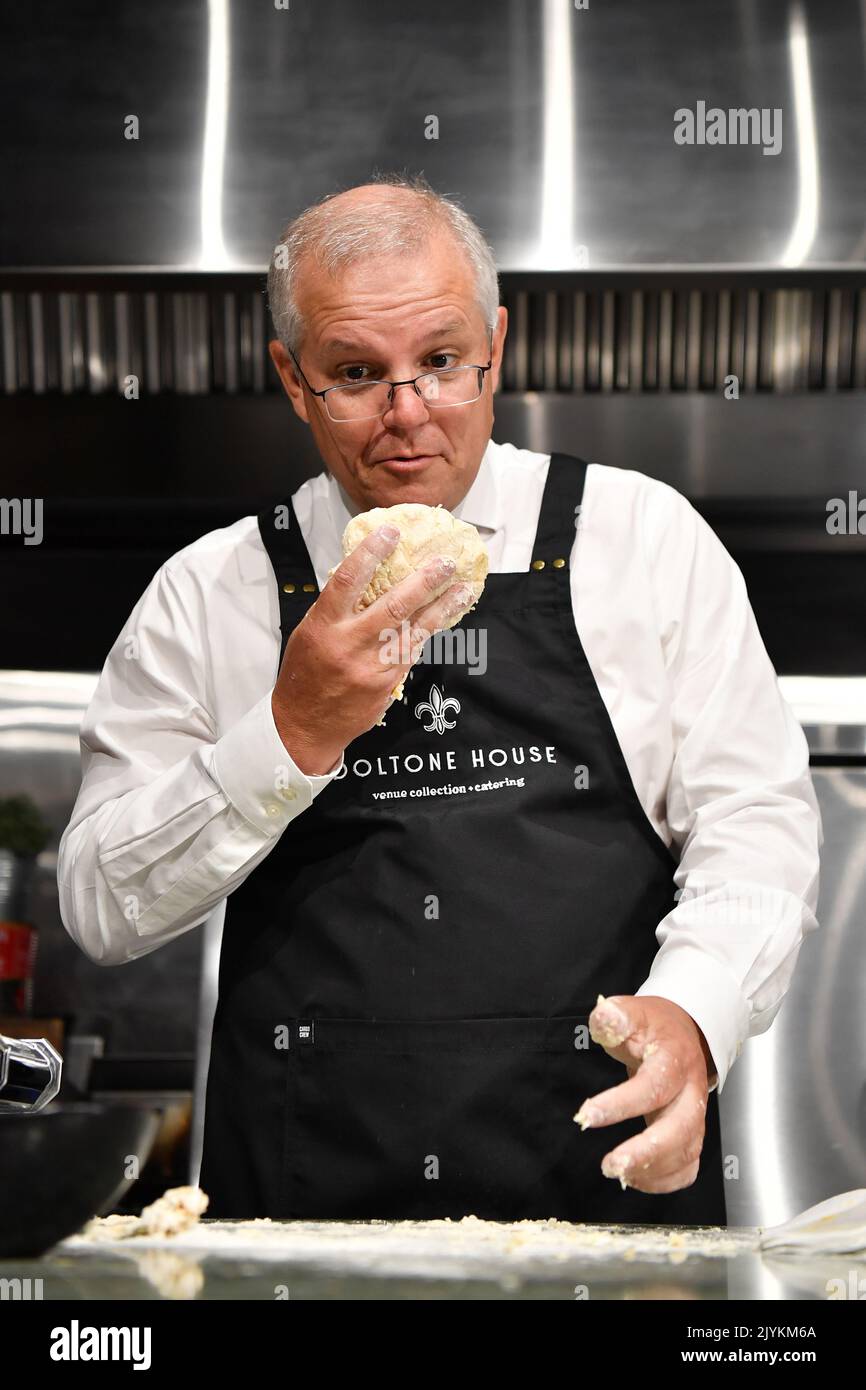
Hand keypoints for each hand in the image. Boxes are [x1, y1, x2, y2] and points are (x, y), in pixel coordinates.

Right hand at [271, 524, 470, 773]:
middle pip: (393, 606)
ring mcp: (372, 667)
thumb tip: (367, 576)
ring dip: (441, 608)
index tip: (391, 532)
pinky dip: (429, 632)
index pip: (348, 581)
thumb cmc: (305, 673)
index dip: (371, 553)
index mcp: (324, 626)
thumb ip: (337, 608)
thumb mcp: (309, 633)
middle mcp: (349, 645)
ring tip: (463, 589)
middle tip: (445, 562)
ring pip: (414, 631)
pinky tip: (444, 617)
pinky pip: (412, 652)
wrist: (305, 725)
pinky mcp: (387, 684)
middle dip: (424, 582)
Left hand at [573, 994, 717, 1193]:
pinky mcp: (693, 1132)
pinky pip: (688, 1165)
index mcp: (674, 1059)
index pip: (652, 1085)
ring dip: (653, 1170)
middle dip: (647, 1152)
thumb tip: (605, 1016)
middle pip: (680, 1128)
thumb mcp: (632, 1011)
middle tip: (611, 1165)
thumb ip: (616, 1016)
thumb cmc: (652, 1025)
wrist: (685, 1031)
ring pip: (687, 1151)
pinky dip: (667, 1180)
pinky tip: (636, 1179)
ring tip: (617, 1173)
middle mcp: (691, 1090)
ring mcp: (696, 1114)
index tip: (586, 1116)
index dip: (621, 1104)